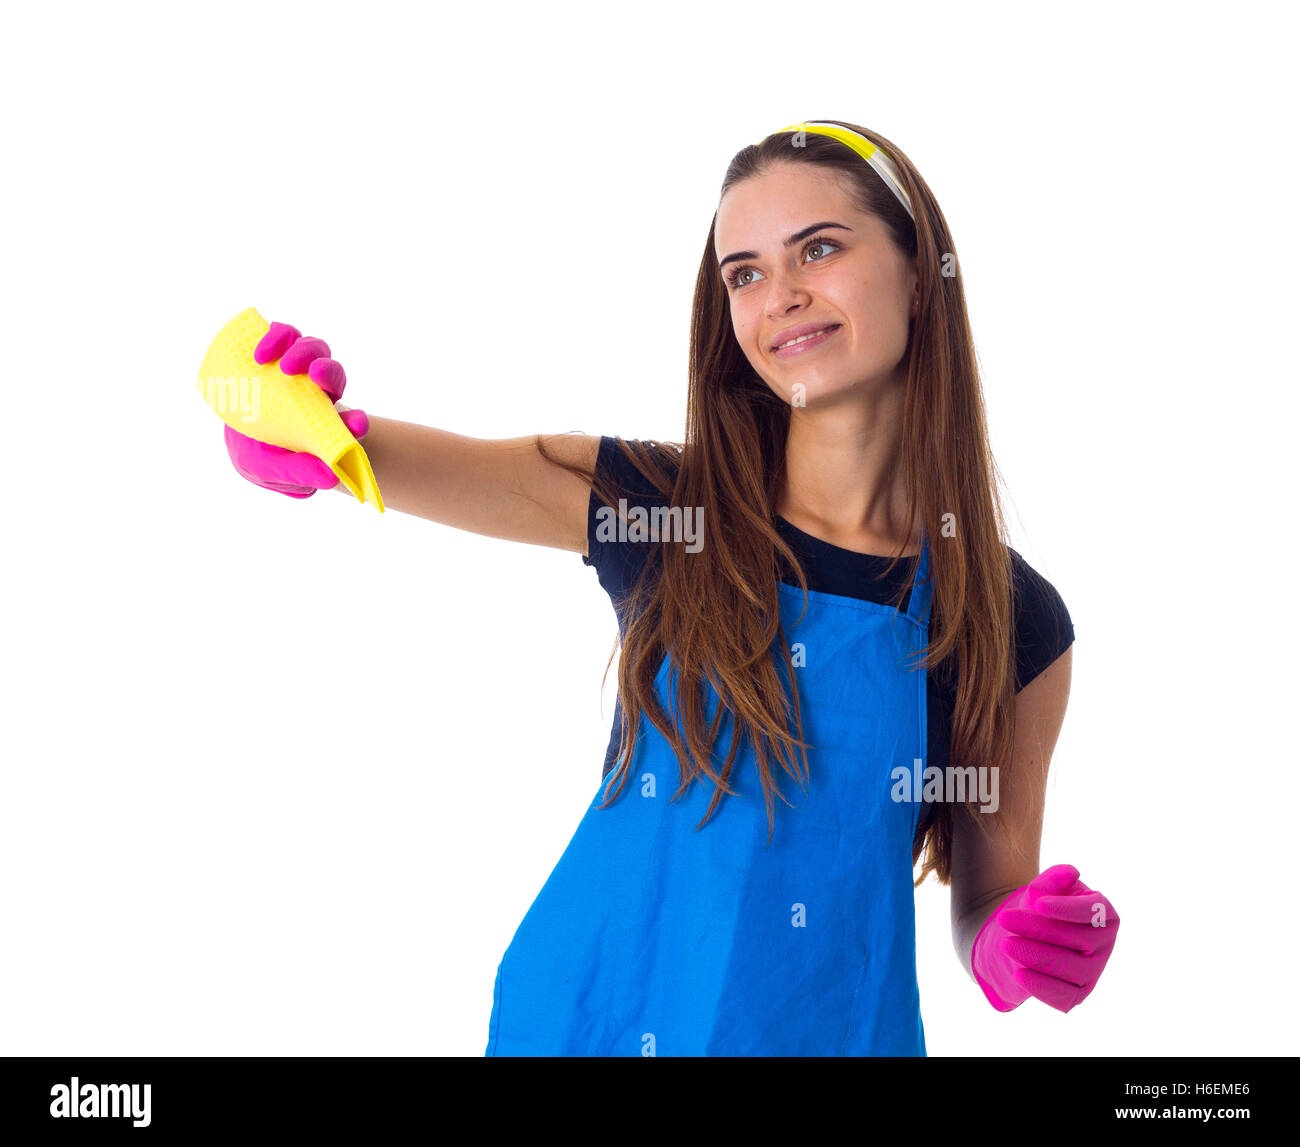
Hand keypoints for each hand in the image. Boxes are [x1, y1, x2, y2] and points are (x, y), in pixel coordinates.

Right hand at [224, 320, 369, 498]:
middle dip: (330, 372)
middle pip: (334, 375)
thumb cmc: (263, 457)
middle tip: (316, 374)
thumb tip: (332, 476)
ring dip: (304, 351)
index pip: (351, 421)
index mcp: (326, 424)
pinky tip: (260, 354)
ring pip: (312, 350)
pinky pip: (282, 335)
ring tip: (284, 365)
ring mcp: (296, 371)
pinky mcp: (274, 352)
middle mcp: (317, 394)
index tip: (357, 423)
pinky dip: (276, 338)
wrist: (234, 436)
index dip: (357, 423)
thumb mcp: (276, 469)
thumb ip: (302, 472)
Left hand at [971, 863, 1119, 1012]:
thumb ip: (1053, 879)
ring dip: (1035, 956)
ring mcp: (1093, 972)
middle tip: (1004, 918)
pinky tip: (1019, 974)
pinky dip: (1042, 986)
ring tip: (1006, 943)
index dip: (1066, 908)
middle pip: (1077, 940)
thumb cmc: (1040, 907)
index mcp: (1103, 914)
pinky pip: (1064, 996)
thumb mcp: (1043, 889)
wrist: (1024, 937)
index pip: (1093, 911)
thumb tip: (1070, 872)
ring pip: (1070, 968)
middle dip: (1037, 929)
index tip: (1037, 903)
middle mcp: (1104, 944)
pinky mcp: (1077, 994)